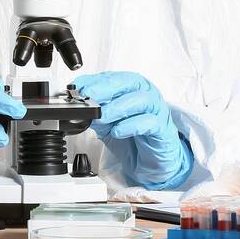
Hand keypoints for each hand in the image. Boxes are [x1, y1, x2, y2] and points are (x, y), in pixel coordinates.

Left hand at [74, 71, 193, 189]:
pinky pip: (150, 122)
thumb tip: (76, 105)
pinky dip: (132, 125)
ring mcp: (157, 110)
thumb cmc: (131, 137)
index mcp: (132, 88)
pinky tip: (118, 130)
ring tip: (101, 117)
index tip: (77, 87)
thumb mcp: (106, 122)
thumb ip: (94, 112)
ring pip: (141, 100)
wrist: (150, 161)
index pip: (113, 77)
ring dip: (117, 107)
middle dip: (105, 88)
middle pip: (129, 82)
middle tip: (88, 97)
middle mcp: (146, 94)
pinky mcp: (163, 129)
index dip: (93, 80)